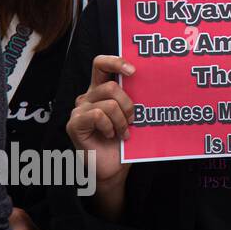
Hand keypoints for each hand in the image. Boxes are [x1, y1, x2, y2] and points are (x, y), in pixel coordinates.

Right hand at [66, 55, 135, 186]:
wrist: (114, 168)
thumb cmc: (125, 140)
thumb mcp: (133, 114)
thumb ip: (134, 97)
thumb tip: (155, 81)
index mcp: (100, 90)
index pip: (100, 64)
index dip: (115, 61)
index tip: (133, 71)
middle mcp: (88, 97)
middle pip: (110, 86)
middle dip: (128, 103)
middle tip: (132, 119)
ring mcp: (79, 110)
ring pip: (108, 102)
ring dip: (121, 120)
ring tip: (123, 132)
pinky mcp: (74, 124)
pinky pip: (98, 115)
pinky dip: (110, 126)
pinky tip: (111, 136)